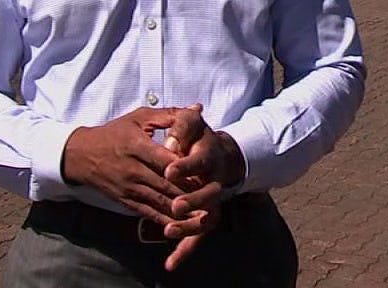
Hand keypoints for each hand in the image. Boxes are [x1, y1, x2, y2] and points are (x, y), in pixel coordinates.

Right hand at [60, 106, 206, 226]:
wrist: (82, 155)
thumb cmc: (115, 132)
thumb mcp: (139, 118)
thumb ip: (170, 115)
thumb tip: (197, 108)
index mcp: (137, 146)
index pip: (166, 160)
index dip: (186, 168)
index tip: (207, 171)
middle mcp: (133, 169)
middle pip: (166, 184)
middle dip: (189, 192)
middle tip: (213, 196)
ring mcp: (128, 188)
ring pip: (159, 202)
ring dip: (182, 209)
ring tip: (204, 212)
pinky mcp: (125, 201)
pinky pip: (148, 213)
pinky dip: (166, 220)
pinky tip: (182, 224)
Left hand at [155, 107, 247, 270]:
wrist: (218, 153)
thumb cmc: (198, 137)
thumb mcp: (191, 123)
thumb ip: (182, 126)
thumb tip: (170, 143)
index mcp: (211, 158)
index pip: (200, 162)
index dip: (186, 166)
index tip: (170, 170)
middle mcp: (215, 182)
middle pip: (211, 194)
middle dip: (193, 201)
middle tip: (176, 206)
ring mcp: (212, 202)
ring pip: (208, 219)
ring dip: (189, 227)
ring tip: (169, 230)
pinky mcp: (206, 216)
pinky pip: (198, 236)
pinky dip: (185, 250)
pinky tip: (170, 265)